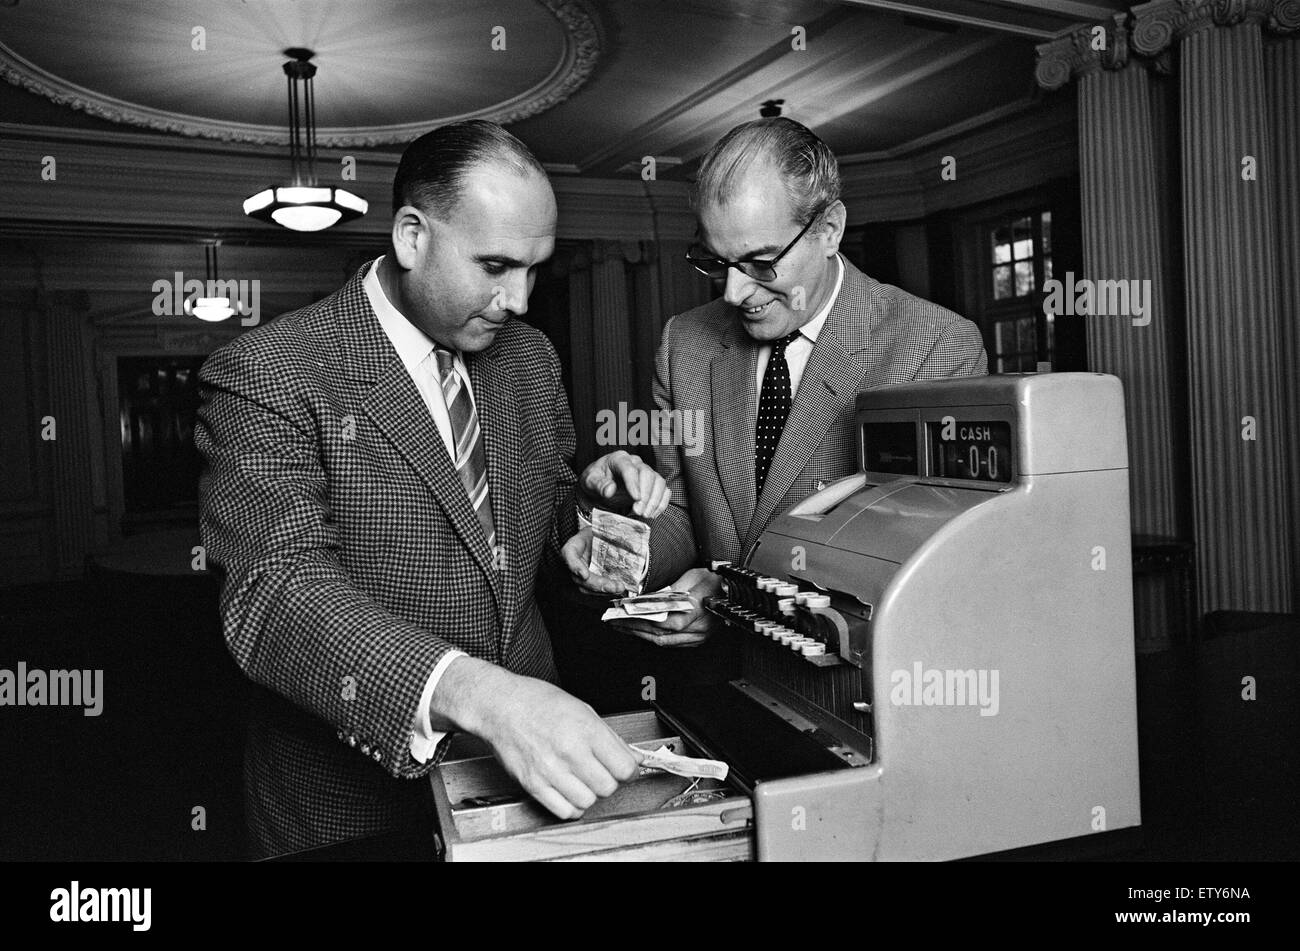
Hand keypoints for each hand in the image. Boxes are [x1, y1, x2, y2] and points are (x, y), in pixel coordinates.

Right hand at [434, 657, 642, 819]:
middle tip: (602, 771)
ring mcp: (550, 770)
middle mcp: (569, 752)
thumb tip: (633, 757)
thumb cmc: (538, 702)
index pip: (624, 767)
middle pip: (608, 787)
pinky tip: (569, 791)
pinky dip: (571, 806)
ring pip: (588, 801)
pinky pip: (563, 811)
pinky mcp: (533, 784)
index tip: (626, 769)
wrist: (500, 706)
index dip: (630, 770)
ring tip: (583, 780)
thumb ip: (610, 737)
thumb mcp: (583, 709)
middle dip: (609, 781)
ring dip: (590, 794)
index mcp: (586, 730)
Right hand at [561, 526, 629, 596]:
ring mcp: (579, 574)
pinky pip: (595, 590)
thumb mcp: (599, 528)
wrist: (595, 537)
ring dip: (604, 590)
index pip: (570, 557)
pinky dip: (606, 591)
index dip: (576, 567)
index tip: (584, 574)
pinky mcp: (589, 580)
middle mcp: (573, 563)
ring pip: (587, 587)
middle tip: (613, 586)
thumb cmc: (595, 533)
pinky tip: (617, 589)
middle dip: (597, 584)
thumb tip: (626, 536)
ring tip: (618, 588)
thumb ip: (608, 532)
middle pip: (580, 578)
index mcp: (572, 548)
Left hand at [578, 450, 669, 518]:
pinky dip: (661, 504)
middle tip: (638, 512)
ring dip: (655, 501)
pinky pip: (664, 491)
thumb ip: (598, 484)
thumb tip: (610, 490)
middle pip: (648, 475)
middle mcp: (635, 463)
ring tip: (644, 515)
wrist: (600, 485)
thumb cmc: (595, 480)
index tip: (635, 499)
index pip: (630, 469)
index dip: (634, 484)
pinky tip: (652, 514)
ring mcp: (646, 473)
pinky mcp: (652, 484)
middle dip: (646, 495)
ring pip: (659, 482)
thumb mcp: (590, 481)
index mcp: (619, 459)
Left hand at [609, 567, 721, 647]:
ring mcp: (698, 637)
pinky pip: (672, 643)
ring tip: (625, 628)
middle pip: (659, 634)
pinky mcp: (698, 640)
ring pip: (664, 641)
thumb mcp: (694, 577)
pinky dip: (654, 638)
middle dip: (634, 629)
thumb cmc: (717, 580)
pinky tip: (643, 632)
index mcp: (696, 611)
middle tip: (616, 623)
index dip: (640, 621)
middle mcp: (697, 628)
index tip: (623, 615)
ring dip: (642, 635)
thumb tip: (649, 599)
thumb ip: (672, 589)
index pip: (662, 621)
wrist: (735, 591)